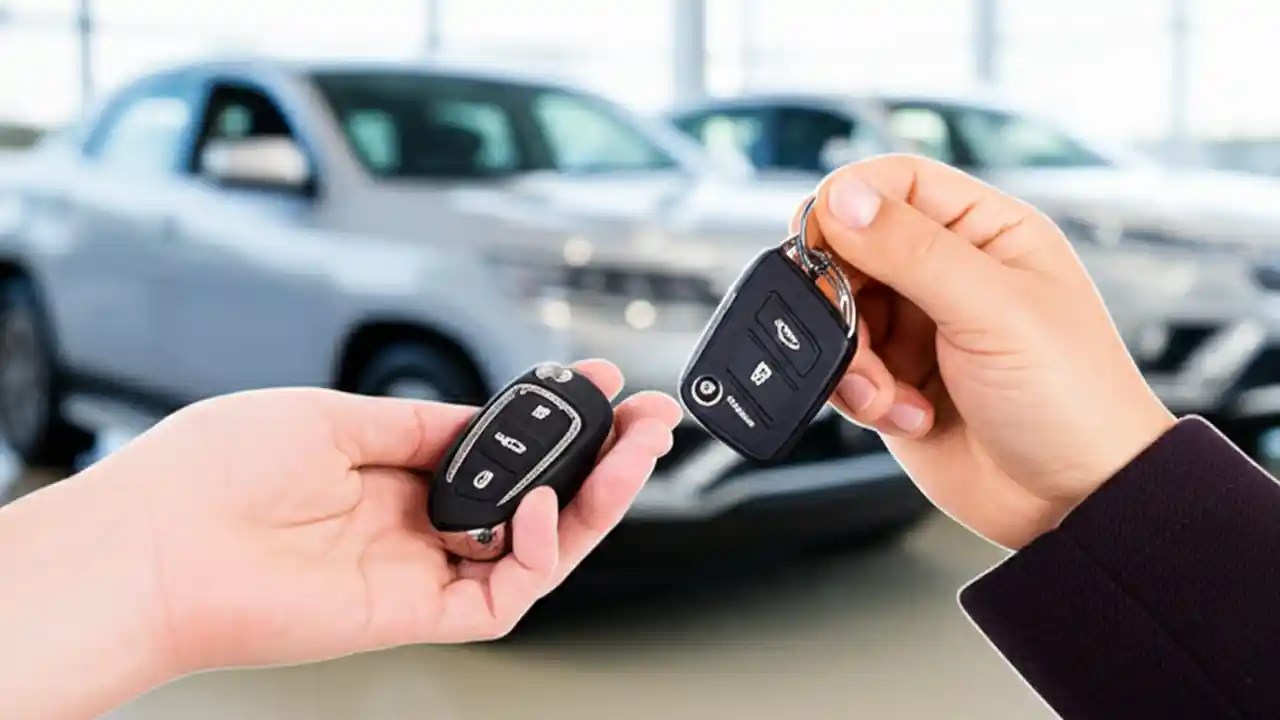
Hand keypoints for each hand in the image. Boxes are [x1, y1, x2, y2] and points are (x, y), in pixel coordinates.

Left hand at [0, 359, 677, 717]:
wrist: (152, 543)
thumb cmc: (212, 472)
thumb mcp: (333, 415)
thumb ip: (419, 422)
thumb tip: (481, 411)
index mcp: (392, 471)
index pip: (501, 450)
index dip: (555, 421)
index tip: (597, 384)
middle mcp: (414, 524)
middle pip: (535, 499)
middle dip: (601, 460)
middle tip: (651, 423)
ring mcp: (419, 571)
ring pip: (536, 549)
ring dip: (595, 502)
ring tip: (633, 455)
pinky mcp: (416, 616)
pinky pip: (503, 593)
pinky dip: (536, 551)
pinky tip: (535, 505)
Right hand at [801, 155, 1173, 548]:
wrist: (1074, 503)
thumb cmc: (1073, 399)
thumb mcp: (993, 310)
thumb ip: (912, 251)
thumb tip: (841, 197)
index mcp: (985, 232)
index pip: (893, 183)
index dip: (846, 203)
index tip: (820, 242)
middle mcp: (947, 273)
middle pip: (849, 248)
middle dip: (839, 295)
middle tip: (854, 331)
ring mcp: (919, 329)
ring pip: (836, 313)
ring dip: (851, 357)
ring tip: (890, 391)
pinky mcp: (897, 381)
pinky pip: (843, 369)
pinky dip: (860, 395)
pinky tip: (904, 414)